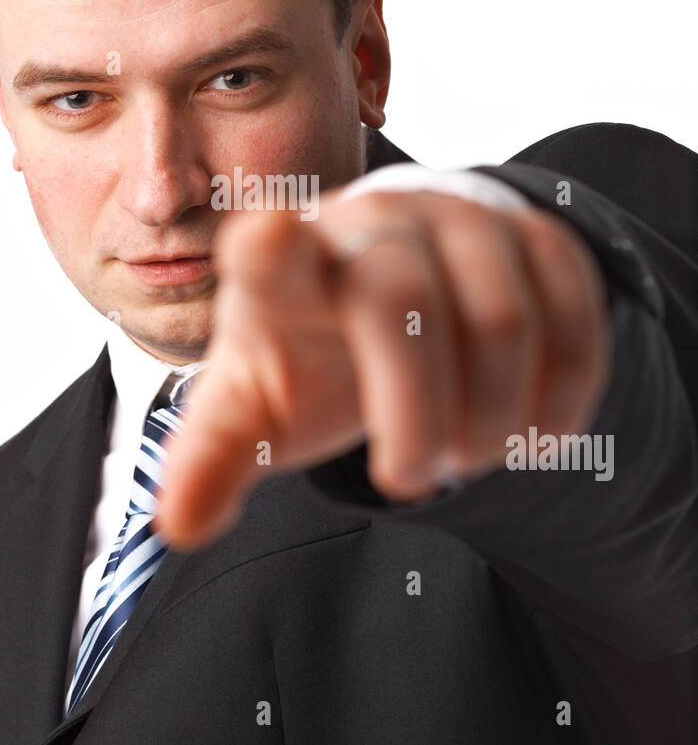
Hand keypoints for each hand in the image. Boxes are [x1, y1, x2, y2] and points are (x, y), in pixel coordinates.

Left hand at [156, 188, 611, 548]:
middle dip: (414, 416)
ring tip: (463, 453)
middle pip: (403, 304)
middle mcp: (372, 223)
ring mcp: (461, 220)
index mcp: (286, 263)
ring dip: (489, 418)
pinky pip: (571, 321)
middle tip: (407, 479)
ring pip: (501, 320)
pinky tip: (526, 431)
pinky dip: (556, 401)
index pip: (268, 244)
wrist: (405, 294)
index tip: (270, 240)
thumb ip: (211, 455)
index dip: (270, 245)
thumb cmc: (314, 351)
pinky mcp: (537, 238)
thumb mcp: (258, 402)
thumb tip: (174, 524)